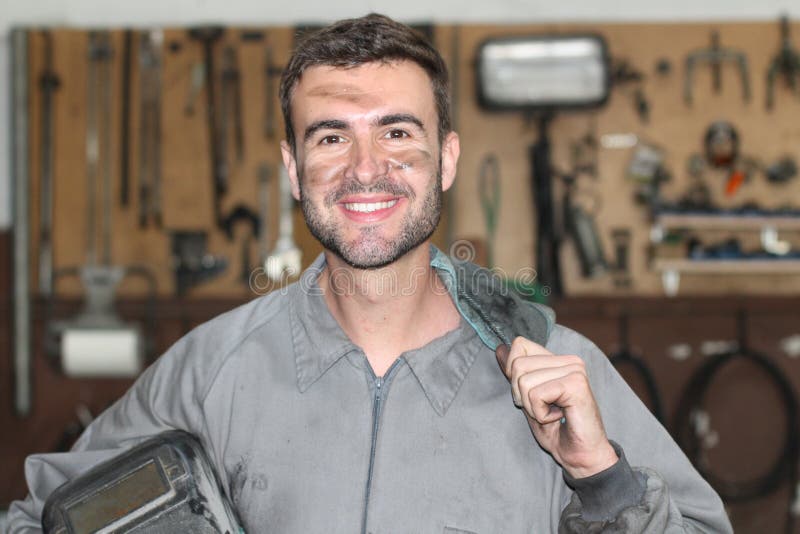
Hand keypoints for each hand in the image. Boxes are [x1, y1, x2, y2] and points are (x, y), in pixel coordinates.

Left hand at [495, 337, 617, 478]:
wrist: (580, 456)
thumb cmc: (556, 430)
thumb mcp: (527, 398)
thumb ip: (515, 373)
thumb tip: (499, 348)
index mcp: (558, 360)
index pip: (519, 345)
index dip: (514, 373)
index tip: (532, 395)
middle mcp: (569, 360)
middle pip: (518, 365)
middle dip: (521, 394)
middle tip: (544, 409)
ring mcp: (575, 370)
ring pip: (524, 381)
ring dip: (532, 407)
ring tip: (552, 414)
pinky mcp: (576, 384)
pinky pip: (536, 395)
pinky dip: (540, 413)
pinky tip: (559, 417)